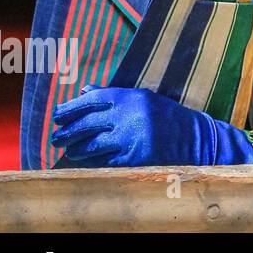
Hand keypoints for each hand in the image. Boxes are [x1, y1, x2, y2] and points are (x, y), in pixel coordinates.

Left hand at [50, 86, 252, 166]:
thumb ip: (114, 95)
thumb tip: (84, 91)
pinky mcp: (134, 157)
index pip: (93, 100)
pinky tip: (85, 161)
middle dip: (67, 131)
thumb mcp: (144, 99)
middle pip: (88, 123)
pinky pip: (105, 160)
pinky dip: (92, 161)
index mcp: (132, 97)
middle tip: (56, 137)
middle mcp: (130, 115)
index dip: (71, 108)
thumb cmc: (167, 117)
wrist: (196, 139)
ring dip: (76, 149)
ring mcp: (132, 138)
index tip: (57, 115)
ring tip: (69, 150)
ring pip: (92, 145)